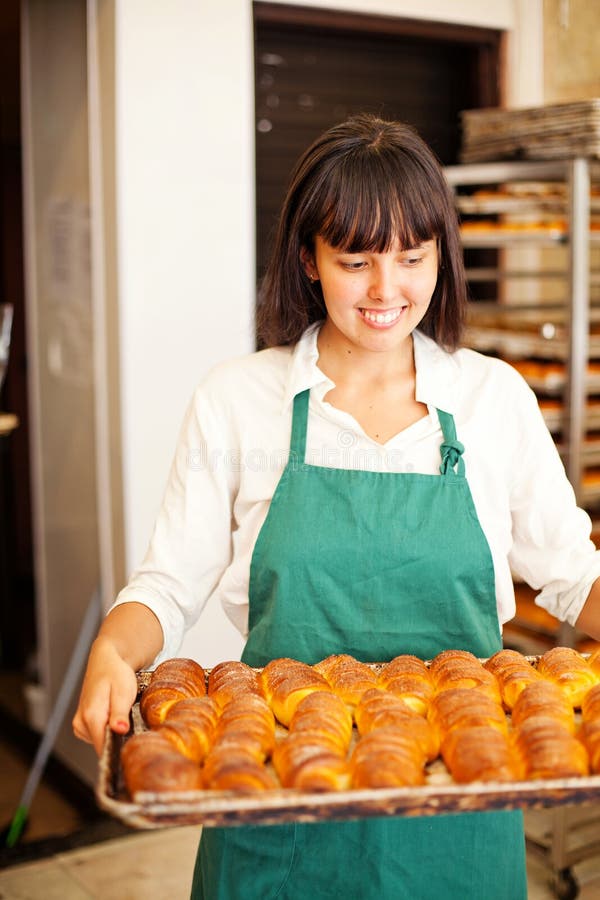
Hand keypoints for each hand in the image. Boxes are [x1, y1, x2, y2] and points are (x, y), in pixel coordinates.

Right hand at [72, 636, 138, 755]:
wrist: (106, 661)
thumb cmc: (116, 673)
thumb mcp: (123, 692)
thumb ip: (120, 714)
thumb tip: (119, 731)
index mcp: (91, 716)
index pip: (103, 747)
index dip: (118, 748)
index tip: (129, 742)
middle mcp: (81, 722)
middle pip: (102, 745)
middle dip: (116, 736)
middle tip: (125, 716)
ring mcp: (79, 723)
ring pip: (100, 740)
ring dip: (111, 730)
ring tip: (117, 710)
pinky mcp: (81, 723)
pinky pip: (96, 735)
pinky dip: (105, 727)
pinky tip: (110, 713)